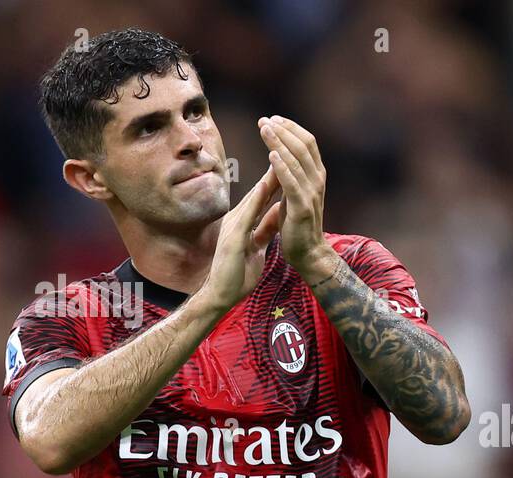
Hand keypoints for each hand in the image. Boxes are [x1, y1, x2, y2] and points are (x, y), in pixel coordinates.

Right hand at [197, 165, 283, 313]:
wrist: (221, 294)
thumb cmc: (237, 273)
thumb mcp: (257, 246)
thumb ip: (266, 228)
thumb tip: (278, 213)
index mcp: (245, 222)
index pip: (264, 197)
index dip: (277, 179)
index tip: (291, 162)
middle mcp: (238, 219)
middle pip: (259, 192)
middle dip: (273, 171)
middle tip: (285, 148)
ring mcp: (234, 227)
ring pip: (253, 198)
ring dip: (265, 179)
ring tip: (278, 158)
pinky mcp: (233, 238)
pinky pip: (247, 215)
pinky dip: (257, 201)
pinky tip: (265, 187)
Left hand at [258, 115, 340, 281]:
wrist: (308, 252)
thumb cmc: (298, 223)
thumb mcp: (295, 193)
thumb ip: (291, 173)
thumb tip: (277, 153)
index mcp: (317, 175)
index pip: (307, 142)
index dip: (291, 128)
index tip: (272, 119)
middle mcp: (318, 181)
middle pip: (303, 146)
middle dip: (282, 130)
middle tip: (264, 120)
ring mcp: (311, 194)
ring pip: (297, 160)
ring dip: (279, 143)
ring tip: (264, 129)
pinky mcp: (302, 208)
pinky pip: (292, 183)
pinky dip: (282, 167)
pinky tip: (271, 155)